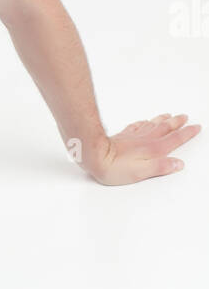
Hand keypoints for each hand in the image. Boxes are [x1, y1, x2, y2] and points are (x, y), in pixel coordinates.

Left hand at [83, 114, 200, 185]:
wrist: (93, 155)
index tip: (196, 127)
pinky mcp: (122, 137)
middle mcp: (145, 140)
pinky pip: (137, 126)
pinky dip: (144, 122)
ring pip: (152, 124)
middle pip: (165, 128)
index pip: (174, 140)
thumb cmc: (114, 167)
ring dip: (162, 120)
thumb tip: (178, 164)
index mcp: (152, 149)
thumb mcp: (141, 172)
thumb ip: (161, 167)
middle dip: (176, 123)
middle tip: (185, 117)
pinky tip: (144, 121)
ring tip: (169, 115)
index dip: (186, 134)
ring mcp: (133, 137)